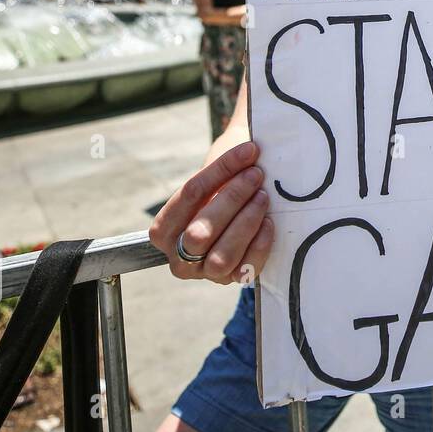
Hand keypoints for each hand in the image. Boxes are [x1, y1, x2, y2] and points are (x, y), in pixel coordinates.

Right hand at [148, 141, 274, 284]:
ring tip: (263, 196)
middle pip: (200, 231)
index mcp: (163, 230)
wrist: (240, 209)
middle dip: (232, 199)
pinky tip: (269, 222)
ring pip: (221, 257)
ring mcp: (205, 274)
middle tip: (256, 175)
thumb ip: (223, 169)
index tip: (249, 150)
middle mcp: (178, 257)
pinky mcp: (232, 280)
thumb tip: (249, 151)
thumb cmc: (224, 188)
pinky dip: (259, 245)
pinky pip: (246, 269)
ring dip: (245, 223)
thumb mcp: (217, 177)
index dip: (220, 170)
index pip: (189, 196)